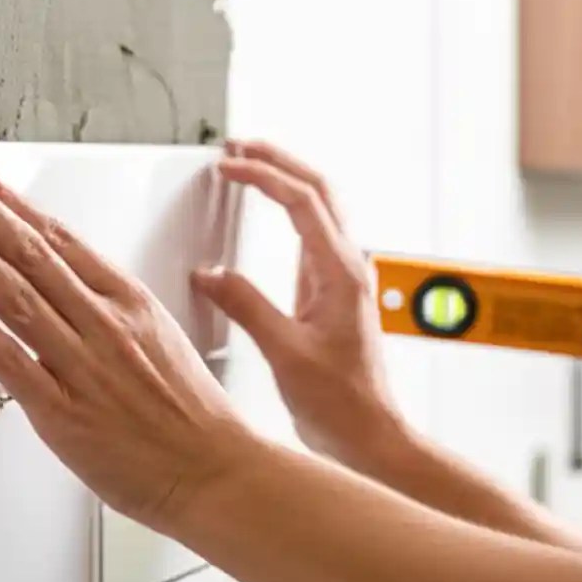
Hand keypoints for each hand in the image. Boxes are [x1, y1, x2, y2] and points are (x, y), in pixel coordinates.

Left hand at [0, 160, 258, 530]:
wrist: (215, 472)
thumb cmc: (192, 413)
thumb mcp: (162, 336)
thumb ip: (114, 308)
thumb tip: (70, 283)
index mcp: (132, 302)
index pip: (62, 240)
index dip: (16, 206)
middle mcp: (105, 325)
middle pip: (32, 254)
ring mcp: (82, 366)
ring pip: (15, 295)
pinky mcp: (62, 412)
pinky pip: (10, 359)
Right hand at [191, 140, 406, 470]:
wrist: (370, 435)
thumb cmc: (342, 403)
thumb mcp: (284, 351)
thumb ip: (246, 306)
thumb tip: (211, 275)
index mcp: (340, 273)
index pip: (302, 201)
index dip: (262, 176)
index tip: (228, 166)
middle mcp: (347, 268)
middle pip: (318, 190)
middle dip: (278, 160)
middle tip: (238, 146)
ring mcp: (343, 278)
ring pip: (320, 207)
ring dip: (286, 179)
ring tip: (250, 164)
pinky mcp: (332, 293)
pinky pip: (312, 234)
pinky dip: (289, 210)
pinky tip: (271, 211)